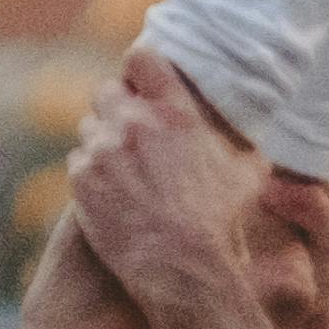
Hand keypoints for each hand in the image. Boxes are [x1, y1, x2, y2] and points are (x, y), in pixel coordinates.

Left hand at [68, 51, 274, 319]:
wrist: (183, 269)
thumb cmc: (222, 223)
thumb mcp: (248, 170)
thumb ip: (240, 137)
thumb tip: (250, 122)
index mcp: (175, 112)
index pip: (142, 59)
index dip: (140, 68)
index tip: (143, 79)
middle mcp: (134, 123)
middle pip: (107, 90)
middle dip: (117, 106)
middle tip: (132, 129)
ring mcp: (103, 150)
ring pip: (89, 126)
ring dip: (102, 139)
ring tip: (122, 166)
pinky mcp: (82, 180)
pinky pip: (78, 162)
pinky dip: (90, 173)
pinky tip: (110, 192)